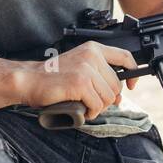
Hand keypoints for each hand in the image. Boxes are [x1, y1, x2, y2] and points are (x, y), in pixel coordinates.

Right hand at [18, 41, 140, 120]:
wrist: (29, 80)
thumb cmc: (52, 77)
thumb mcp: (79, 65)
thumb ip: (98, 73)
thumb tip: (118, 95)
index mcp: (93, 49)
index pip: (124, 57)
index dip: (133, 73)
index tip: (132, 85)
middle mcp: (92, 56)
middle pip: (117, 85)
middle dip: (108, 99)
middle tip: (93, 103)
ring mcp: (86, 69)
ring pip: (108, 97)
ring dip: (98, 107)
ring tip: (84, 105)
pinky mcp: (80, 83)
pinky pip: (97, 105)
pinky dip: (90, 113)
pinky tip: (81, 110)